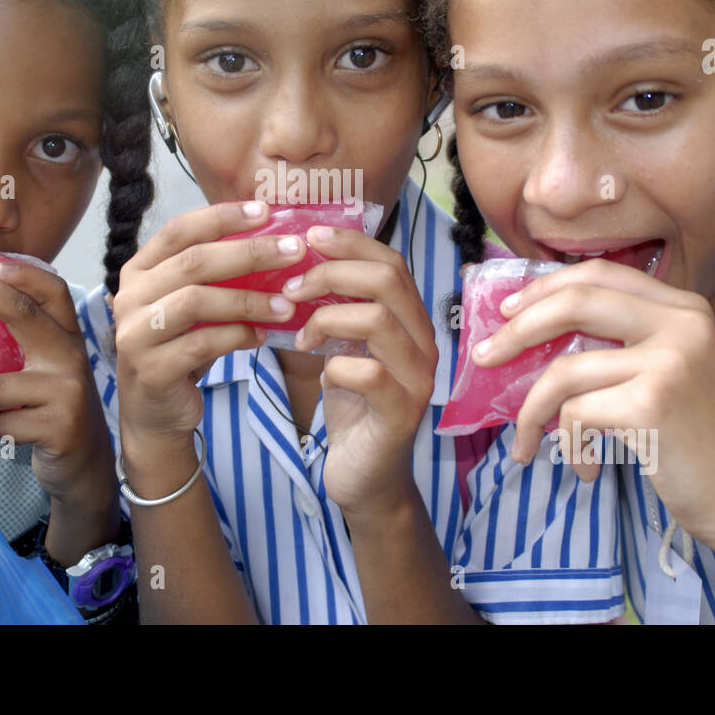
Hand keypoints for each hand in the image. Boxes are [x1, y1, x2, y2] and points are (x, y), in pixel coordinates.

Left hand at [0, 260, 105, 509]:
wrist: (84, 468)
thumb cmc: (51, 415)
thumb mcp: (45, 372)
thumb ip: (24, 343)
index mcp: (67, 339)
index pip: (51, 290)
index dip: (20, 271)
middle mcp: (72, 356)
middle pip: (22, 312)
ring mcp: (68, 390)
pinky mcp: (60, 424)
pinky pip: (0, 420)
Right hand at [112, 200, 306, 453]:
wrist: (155, 411)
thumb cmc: (181, 347)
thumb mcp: (194, 305)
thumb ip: (217, 276)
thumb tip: (276, 241)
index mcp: (140, 270)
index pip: (179, 230)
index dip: (222, 217)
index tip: (265, 211)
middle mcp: (130, 296)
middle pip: (194, 262)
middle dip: (250, 253)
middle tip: (294, 251)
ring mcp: (135, 333)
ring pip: (197, 301)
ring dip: (249, 299)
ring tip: (287, 304)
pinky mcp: (151, 369)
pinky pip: (202, 343)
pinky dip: (238, 336)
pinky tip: (263, 336)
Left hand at [283, 225, 437, 518]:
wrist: (366, 478)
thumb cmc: (352, 406)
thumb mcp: (343, 347)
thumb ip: (336, 309)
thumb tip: (299, 264)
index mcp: (410, 320)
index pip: (391, 262)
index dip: (351, 243)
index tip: (309, 236)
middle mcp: (423, 342)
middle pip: (387, 280)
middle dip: (332, 273)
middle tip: (291, 288)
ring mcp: (417, 378)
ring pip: (378, 319)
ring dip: (326, 318)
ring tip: (301, 336)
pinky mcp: (401, 412)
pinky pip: (368, 373)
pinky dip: (335, 366)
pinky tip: (322, 375)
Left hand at [472, 258, 714, 548]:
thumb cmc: (699, 443)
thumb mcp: (668, 374)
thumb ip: (620, 345)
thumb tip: (533, 334)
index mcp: (682, 308)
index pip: (599, 274)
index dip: (544, 288)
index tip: (507, 311)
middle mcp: (680, 323)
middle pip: (575, 302)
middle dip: (517, 331)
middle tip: (483, 358)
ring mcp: (669, 362)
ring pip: (565, 370)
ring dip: (532, 412)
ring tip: (528, 442)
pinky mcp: (653, 405)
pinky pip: (577, 415)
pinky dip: (569, 447)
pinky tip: (586, 468)